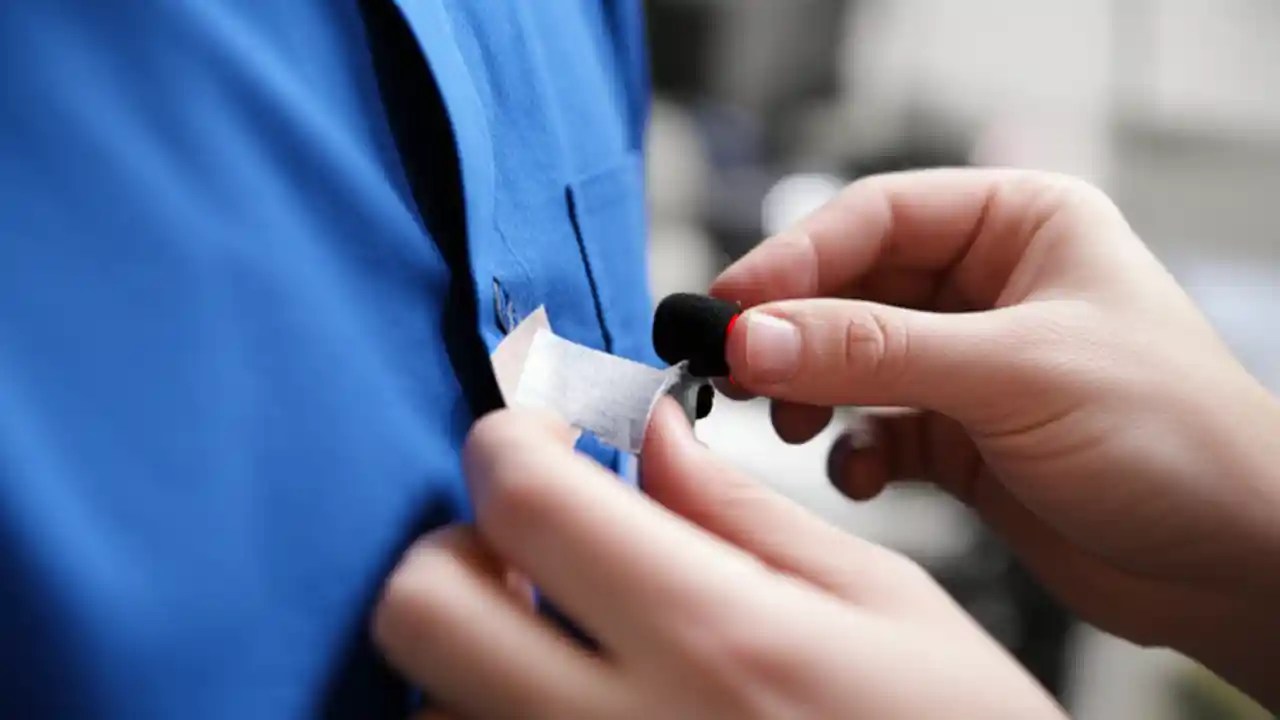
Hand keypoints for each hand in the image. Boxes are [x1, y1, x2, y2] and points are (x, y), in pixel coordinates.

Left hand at [372, 403, 1063, 718]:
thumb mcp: (881, 604)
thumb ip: (742, 509)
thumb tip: (650, 432)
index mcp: (715, 635)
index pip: (524, 495)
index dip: (510, 434)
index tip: (541, 432)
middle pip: (421, 605)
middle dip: (458, 543)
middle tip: (532, 537)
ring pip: (429, 702)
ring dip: (471, 644)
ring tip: (559, 633)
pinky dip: (490, 712)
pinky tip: (571, 696)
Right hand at [711, 168, 1279, 704]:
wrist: (1233, 565)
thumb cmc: (1179, 439)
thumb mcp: (1015, 372)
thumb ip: (873, 351)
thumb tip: (752, 334)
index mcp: (1021, 225)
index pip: (877, 215)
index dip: (796, 257)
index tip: (731, 306)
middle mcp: (989, 287)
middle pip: (853, 287)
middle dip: (795, 331)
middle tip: (735, 368)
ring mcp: (969, 364)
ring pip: (852, 359)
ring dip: (812, 392)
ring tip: (793, 425)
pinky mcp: (958, 436)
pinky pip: (872, 427)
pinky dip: (852, 451)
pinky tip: (862, 473)